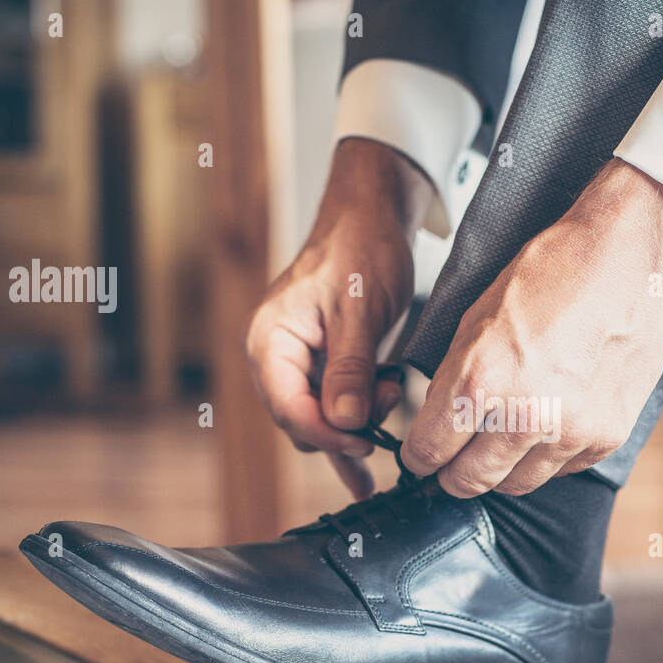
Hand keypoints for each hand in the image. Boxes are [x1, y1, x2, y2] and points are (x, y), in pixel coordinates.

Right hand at [246, 139, 433, 498]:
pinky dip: (360, 417)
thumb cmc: (360, 250)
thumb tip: (344, 422)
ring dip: (357, 422)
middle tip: (390, 405)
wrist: (371, 220)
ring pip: (320, 420)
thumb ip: (350, 369)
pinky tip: (382, 431)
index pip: (289, 409)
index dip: (328, 434)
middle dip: (345, 427)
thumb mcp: (360, 310)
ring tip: (393, 395)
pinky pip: (335, 406)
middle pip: (302, 422)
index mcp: (269, 340)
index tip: (366, 442)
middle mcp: (275, 358)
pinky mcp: (323, 366)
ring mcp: (298, 364)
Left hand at [401, 158, 662, 496]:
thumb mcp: (477, 319)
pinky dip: (547, 457)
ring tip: (500, 443)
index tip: (421, 456)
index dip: (418, 456)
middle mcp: (525, 416)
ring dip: (500, 470)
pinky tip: (547, 426)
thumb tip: (438, 426)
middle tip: (451, 464)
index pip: (429, 451)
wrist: (628, 261)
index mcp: (481, 381)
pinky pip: (561, 470)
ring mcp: (571, 432)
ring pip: (516, 484)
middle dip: (451, 474)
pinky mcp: (607, 436)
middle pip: (469, 481)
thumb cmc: (551, 276)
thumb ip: (455, 380)